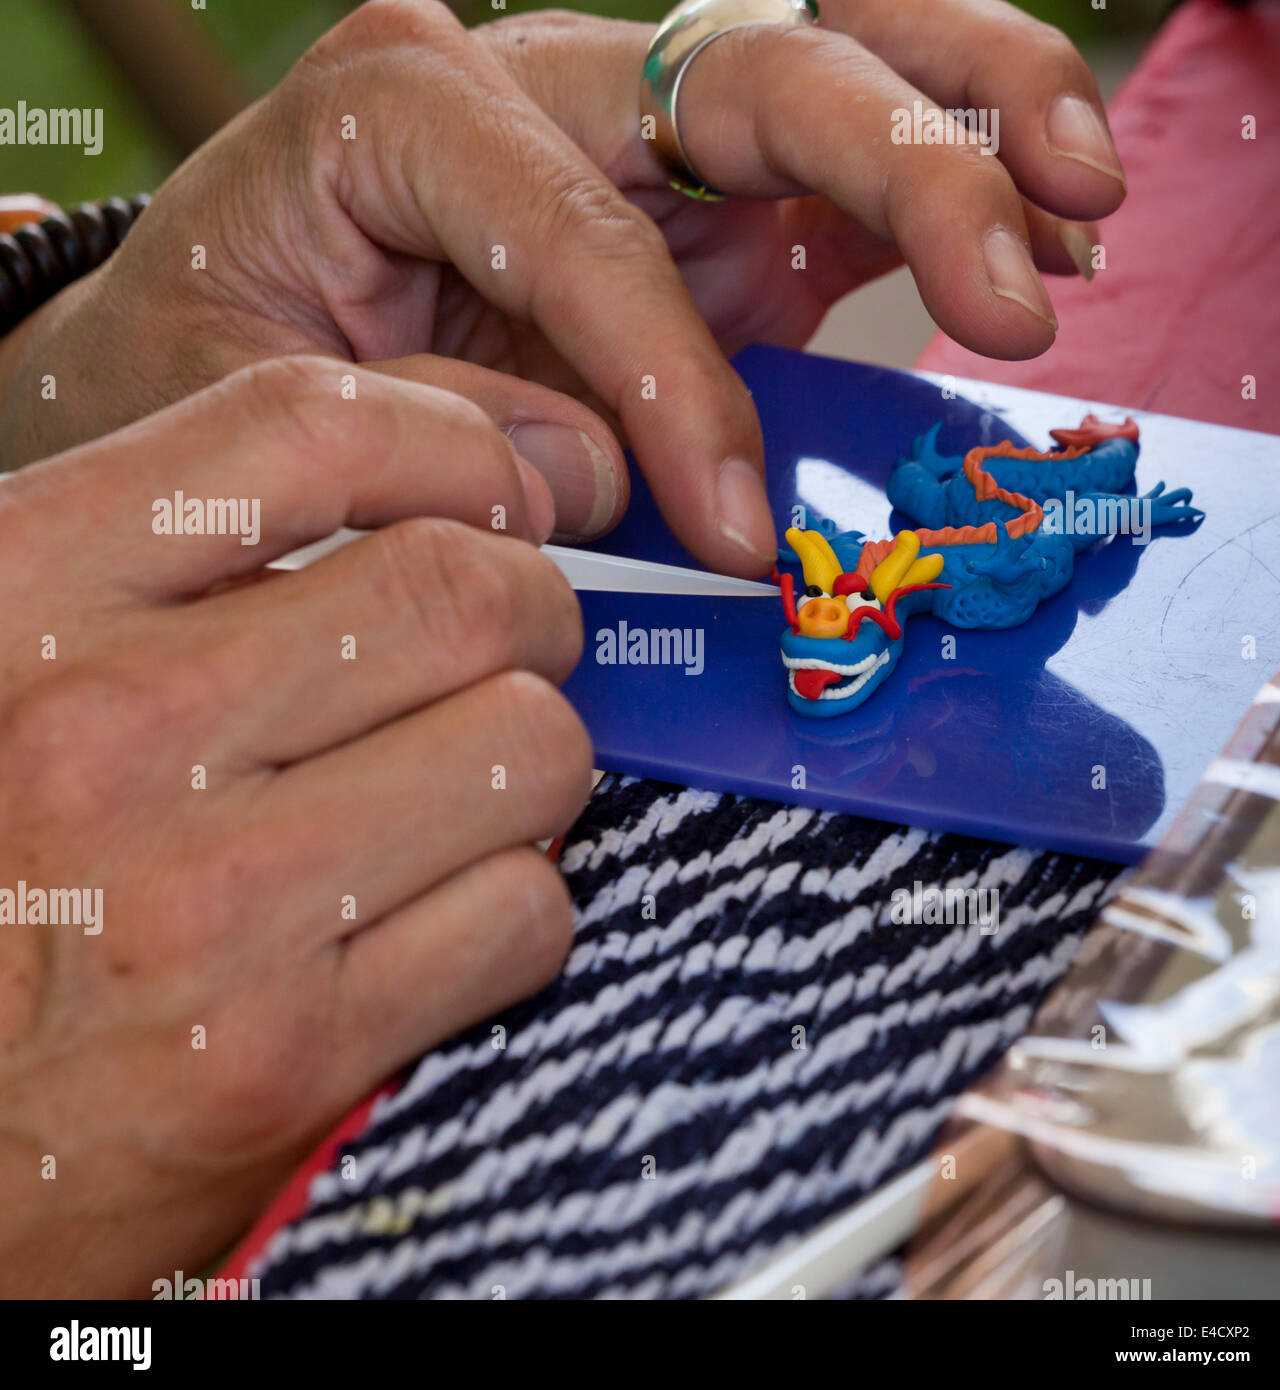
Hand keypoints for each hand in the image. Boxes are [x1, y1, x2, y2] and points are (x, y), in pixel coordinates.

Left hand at [0, 0, 1122, 576]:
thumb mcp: (270, 402)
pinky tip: (1047, 214)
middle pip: (753, 66)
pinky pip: (837, 161)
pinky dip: (950, 174)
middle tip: (1017, 280)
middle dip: (905, 166)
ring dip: (972, 115)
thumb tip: (598, 472)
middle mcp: (535, 81)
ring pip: (829, 55)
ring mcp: (629, 132)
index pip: (585, 235)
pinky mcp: (694, 201)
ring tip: (1081, 197)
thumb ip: (431, 429)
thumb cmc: (204, 368)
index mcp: (405, 105)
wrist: (192, 350)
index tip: (735, 527)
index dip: (677, 384)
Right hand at [0, 358, 591, 1296]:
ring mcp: (201, 904)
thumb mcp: (22, 648)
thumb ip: (197, 545)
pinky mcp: (281, 1056)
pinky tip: (432, 916)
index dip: (460, 449)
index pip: (320, 426)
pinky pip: (524, 913)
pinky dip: (514, 904)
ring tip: (461, 792)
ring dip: (530, 766)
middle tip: (504, 658)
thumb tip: (476, 472)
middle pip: (466, 591)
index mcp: (24, 589)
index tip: (499, 500)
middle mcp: (106, 732)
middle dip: (532, 619)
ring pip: (529, 749)